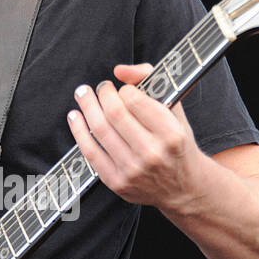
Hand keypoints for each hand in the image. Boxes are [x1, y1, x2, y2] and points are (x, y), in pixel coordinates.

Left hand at [66, 62, 206, 210]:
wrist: (182, 188)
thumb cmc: (177, 144)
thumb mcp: (174, 111)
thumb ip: (151, 82)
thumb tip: (120, 71)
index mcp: (171, 134)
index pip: (135, 100)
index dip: (124, 90)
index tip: (123, 89)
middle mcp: (152, 153)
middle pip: (114, 113)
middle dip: (103, 94)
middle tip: (101, 88)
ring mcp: (133, 170)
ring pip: (100, 130)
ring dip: (86, 107)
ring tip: (83, 94)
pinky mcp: (117, 182)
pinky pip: (90, 152)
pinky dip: (79, 131)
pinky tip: (75, 117)